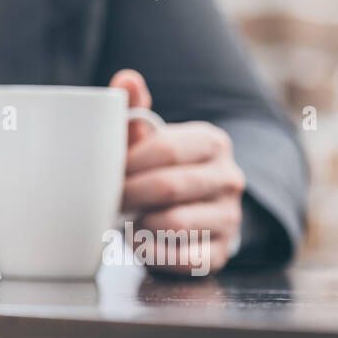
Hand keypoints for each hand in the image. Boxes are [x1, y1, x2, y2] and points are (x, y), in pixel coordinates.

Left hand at [111, 69, 244, 275]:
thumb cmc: (161, 170)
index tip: (107, 172)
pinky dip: (153, 252)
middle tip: (108, 199)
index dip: (130, 163)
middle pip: (169, 186)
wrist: (191, 212)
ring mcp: (230, 218)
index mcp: (212, 142)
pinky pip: (182, 258)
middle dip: (129, 194)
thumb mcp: (149, 140)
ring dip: (139, 224)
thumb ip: (135, 111)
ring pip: (175, 223)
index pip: (168, 149)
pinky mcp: (221, 254)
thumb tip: (126, 78)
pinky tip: (141, 240)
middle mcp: (230, 178)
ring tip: (126, 218)